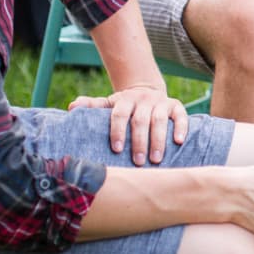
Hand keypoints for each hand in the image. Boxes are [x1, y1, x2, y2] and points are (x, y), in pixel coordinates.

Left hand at [69, 84, 188, 165]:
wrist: (146, 91)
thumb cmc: (124, 106)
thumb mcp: (108, 105)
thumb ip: (92, 106)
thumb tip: (72, 107)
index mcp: (125, 100)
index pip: (119, 114)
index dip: (117, 131)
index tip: (116, 149)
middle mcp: (143, 99)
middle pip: (141, 120)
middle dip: (139, 142)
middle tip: (138, 162)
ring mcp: (161, 102)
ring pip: (160, 119)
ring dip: (158, 140)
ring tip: (156, 160)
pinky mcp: (175, 105)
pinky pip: (180, 115)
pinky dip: (180, 127)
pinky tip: (178, 142)